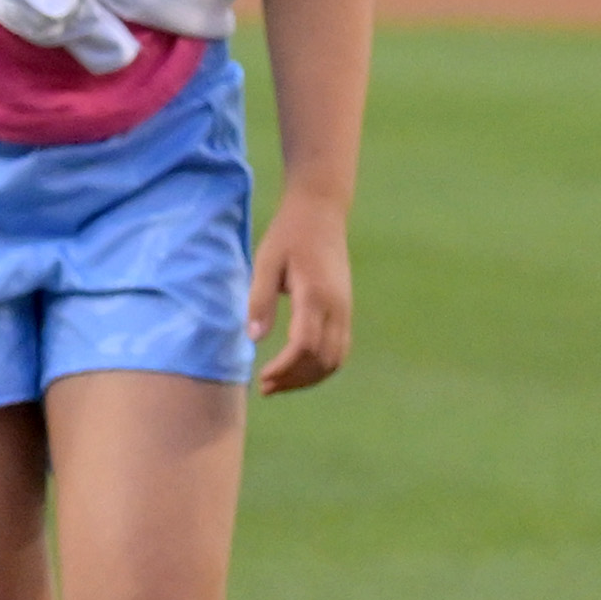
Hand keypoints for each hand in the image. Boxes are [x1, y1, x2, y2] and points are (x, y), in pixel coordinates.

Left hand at [250, 194, 351, 392]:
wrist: (321, 213)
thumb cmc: (288, 235)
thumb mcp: (266, 262)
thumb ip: (260, 299)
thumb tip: (255, 338)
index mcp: (315, 294)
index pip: (304, 345)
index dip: (284, 368)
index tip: (262, 377)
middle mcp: (336, 306)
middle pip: (322, 359)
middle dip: (294, 380)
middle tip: (265, 387)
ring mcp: (345, 310)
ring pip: (335, 359)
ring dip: (309, 378)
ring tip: (280, 383)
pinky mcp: (346, 310)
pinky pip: (340, 349)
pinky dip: (321, 367)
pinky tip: (298, 369)